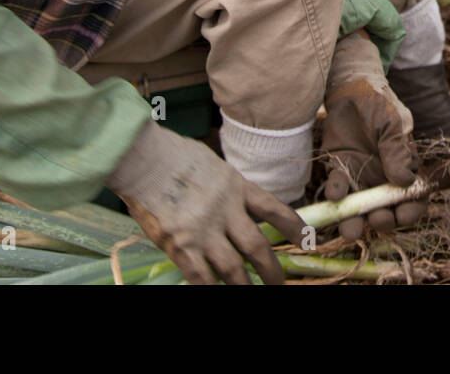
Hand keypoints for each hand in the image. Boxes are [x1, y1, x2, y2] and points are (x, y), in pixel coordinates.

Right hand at [106, 122, 306, 284]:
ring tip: (252, 294)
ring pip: (234, 268)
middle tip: (280, 285)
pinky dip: (211, 289)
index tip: (307, 240)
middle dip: (272, 270)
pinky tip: (216, 293)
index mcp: (236, 186)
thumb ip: (227, 186)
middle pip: (258, 247)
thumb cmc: (172, 154)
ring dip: (245, 286)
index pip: (274, 209)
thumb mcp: (212, 164)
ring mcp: (204, 230)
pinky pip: (201, 277)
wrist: (142, 158)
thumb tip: (236, 200)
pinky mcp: (180, 246)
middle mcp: (226, 210)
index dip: (293, 227)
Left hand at [322, 74, 423, 240]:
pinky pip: (337, 187)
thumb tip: (404, 181)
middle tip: (378, 219)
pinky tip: (335, 195)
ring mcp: (360, 178)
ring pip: (359, 209)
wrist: (352, 89)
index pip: (413, 199)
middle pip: (386, 211)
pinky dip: (336, 193)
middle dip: (383, 221)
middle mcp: (382, 181)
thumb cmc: (381, 106)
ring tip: (351, 231)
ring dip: (355, 222)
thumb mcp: (393, 125)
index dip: (411, 211)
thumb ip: (397, 152)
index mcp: (404, 171)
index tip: (404, 214)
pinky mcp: (339, 170)